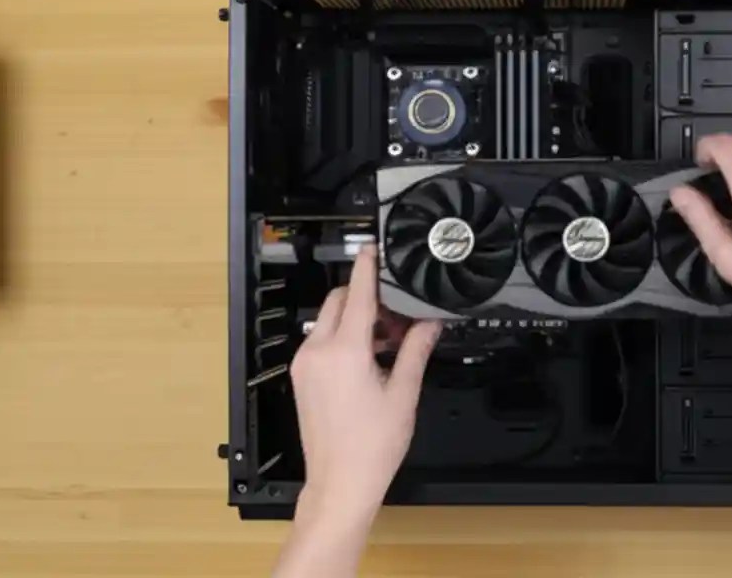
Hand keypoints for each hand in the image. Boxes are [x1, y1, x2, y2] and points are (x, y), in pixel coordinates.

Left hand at [289, 246, 440, 520]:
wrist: (340, 482)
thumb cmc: (372, 446)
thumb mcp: (404, 393)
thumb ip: (416, 349)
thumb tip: (430, 323)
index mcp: (345, 352)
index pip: (357, 294)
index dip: (368, 268)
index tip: (375, 249)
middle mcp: (318, 352)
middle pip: (338, 302)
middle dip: (366, 298)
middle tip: (398, 312)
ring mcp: (305, 365)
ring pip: (329, 321)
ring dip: (356, 319)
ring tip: (390, 340)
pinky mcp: (302, 378)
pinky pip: (322, 341)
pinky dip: (344, 337)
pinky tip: (370, 356)